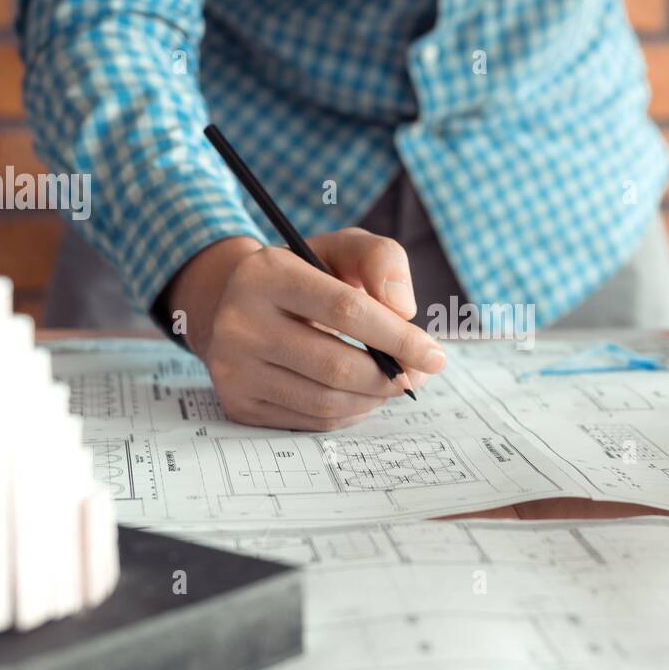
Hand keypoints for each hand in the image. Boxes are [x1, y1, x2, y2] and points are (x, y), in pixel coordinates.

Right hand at [166, 229, 446, 429]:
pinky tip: (360, 394)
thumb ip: (381, 260)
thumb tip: (403, 310)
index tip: (434, 355)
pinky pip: (311, 421)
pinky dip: (349, 413)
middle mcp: (239, 321)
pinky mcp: (238, 403)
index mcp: (267, 273)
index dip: (398, 337)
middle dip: (389, 375)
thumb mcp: (343, 248)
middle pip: (336, 365)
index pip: (345, 310)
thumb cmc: (307, 274)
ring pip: (326, 400)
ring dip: (373, 398)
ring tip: (392, 382)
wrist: (240, 304)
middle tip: (415, 374)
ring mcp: (233, 368)